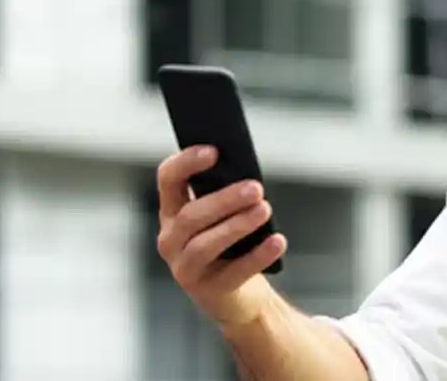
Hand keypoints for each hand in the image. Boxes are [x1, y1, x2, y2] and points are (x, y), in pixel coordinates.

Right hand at [156, 146, 287, 328]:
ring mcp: (185, 268)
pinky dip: (258, 256)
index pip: (168, 180)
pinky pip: (234, 272)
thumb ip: (226, 193)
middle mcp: (171, 239)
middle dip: (224, 199)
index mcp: (172, 212)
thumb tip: (248, 174)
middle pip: (190, 215)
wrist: (238, 295)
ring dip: (237, 225)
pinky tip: (278, 241)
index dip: (186, 163)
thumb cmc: (233, 243)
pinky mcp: (209, 291)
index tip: (215, 151)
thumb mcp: (225, 215)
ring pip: (205, 245)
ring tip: (265, 210)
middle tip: (256, 188)